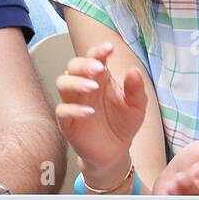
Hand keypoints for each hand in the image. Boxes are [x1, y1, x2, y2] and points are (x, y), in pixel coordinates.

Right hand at [55, 42, 147, 185]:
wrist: (115, 151)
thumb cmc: (123, 124)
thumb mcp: (136, 107)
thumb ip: (136, 90)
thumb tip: (134, 71)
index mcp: (100, 79)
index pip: (93, 58)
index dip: (98, 51)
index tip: (109, 48)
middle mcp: (84, 88)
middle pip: (73, 66)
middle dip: (84, 64)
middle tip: (99, 68)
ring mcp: (74, 103)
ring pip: (62, 83)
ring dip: (76, 82)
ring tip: (93, 87)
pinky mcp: (68, 122)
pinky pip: (62, 111)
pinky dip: (74, 109)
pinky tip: (90, 112)